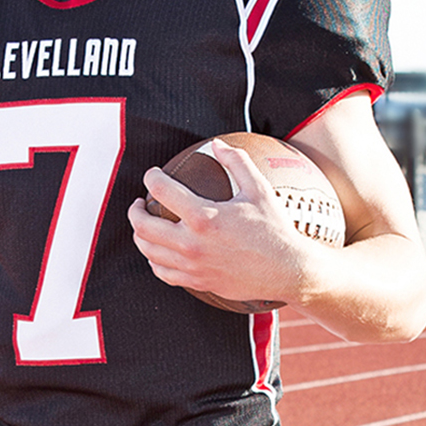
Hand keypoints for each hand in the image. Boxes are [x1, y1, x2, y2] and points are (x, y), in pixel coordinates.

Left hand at [127, 138, 309, 305]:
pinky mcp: (198, 282)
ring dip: (140, 235)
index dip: (151, 177)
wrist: (289, 271)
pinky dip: (154, 259)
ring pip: (148, 251)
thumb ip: (237, 162)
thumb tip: (217, 144)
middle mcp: (192, 244)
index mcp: (204, 217)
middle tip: (139, 202)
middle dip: (135, 210)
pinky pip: (163, 273)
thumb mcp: (259, 190)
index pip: (161, 190)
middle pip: (143, 226)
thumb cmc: (275, 229)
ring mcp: (193, 266)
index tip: (153, 174)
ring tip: (144, 224)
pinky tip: (158, 251)